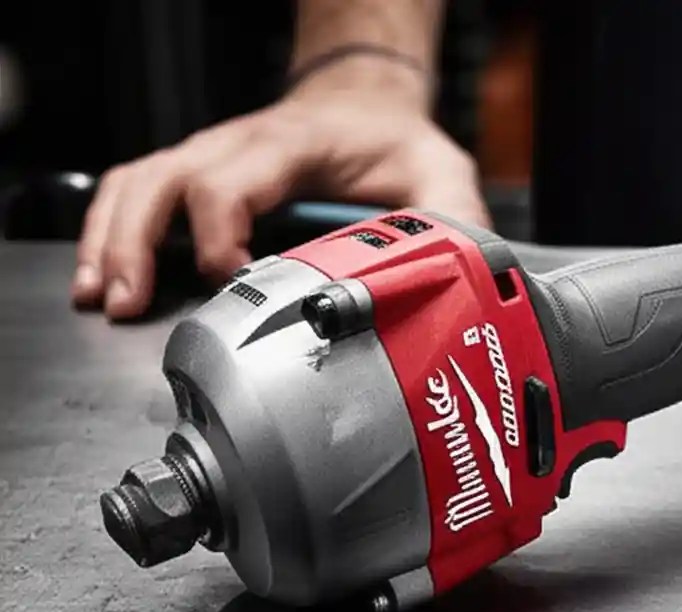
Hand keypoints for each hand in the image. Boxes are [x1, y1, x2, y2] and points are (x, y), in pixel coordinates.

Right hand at [72, 78, 488, 319]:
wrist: (367, 108)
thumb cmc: (394, 142)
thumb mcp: (440, 173)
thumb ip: (451, 221)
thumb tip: (452, 276)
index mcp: (294, 144)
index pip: (233, 181)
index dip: (218, 232)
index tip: (227, 279)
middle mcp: (240, 144)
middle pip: (165, 182)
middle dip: (138, 245)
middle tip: (131, 303)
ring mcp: (212, 156)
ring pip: (138, 185)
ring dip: (112, 241)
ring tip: (103, 298)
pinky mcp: (199, 173)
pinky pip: (136, 191)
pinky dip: (108, 230)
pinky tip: (99, 276)